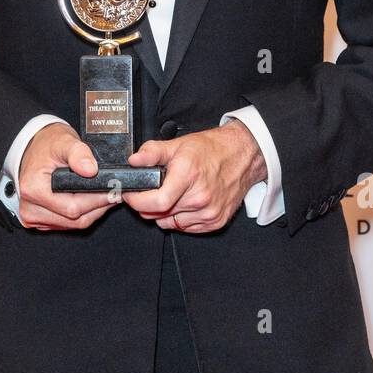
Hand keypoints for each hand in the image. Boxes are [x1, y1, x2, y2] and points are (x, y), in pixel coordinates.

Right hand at [16, 122, 114, 231]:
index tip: (114, 189)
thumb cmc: (47, 145)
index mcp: (33, 189)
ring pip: (75, 224)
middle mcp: (30, 208)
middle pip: (76, 219)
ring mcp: (34, 217)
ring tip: (103, 193)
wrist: (34, 149)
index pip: (73, 207)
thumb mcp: (64, 141)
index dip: (97, 199)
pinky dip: (82, 214)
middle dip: (98, 205)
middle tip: (114, 190)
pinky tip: (89, 199)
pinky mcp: (40, 221)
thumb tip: (91, 170)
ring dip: (92, 211)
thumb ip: (78, 153)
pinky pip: (68, 224)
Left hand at [121, 120, 267, 232]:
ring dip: (164, 213)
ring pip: (170, 223)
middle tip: (151, 190)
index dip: (137, 201)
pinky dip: (180, 218)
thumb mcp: (179, 144)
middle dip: (147, 205)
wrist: (242, 156)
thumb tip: (134, 161)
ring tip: (172, 194)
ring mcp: (209, 212)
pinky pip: (185, 228)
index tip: (131, 195)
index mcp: (188, 176)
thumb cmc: (212, 150)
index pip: (156, 202)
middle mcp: (200, 198)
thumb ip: (152, 152)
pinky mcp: (215, 222)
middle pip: (159, 214)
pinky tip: (185, 202)